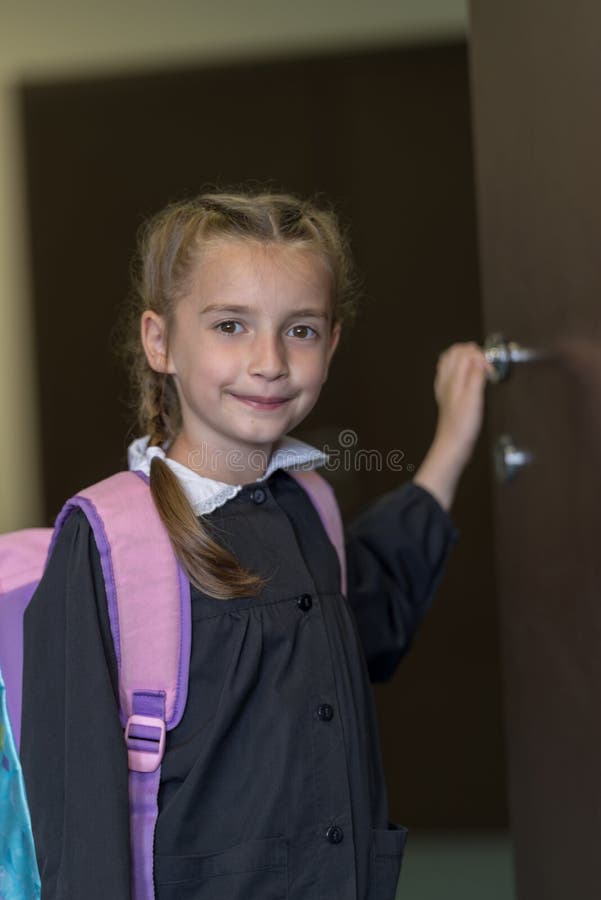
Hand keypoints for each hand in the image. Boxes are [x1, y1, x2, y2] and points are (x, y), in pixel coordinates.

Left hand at [433, 342, 493, 465]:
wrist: (452, 444)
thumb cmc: (463, 425)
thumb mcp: (474, 398)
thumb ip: (476, 376)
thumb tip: (480, 360)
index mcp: (452, 378)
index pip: (464, 352)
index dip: (481, 356)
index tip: (491, 370)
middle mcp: (445, 380)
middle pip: (455, 352)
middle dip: (472, 352)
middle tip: (486, 363)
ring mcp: (444, 387)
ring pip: (450, 361)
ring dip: (465, 358)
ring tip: (479, 365)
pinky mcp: (446, 395)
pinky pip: (448, 373)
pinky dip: (458, 368)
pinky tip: (467, 376)